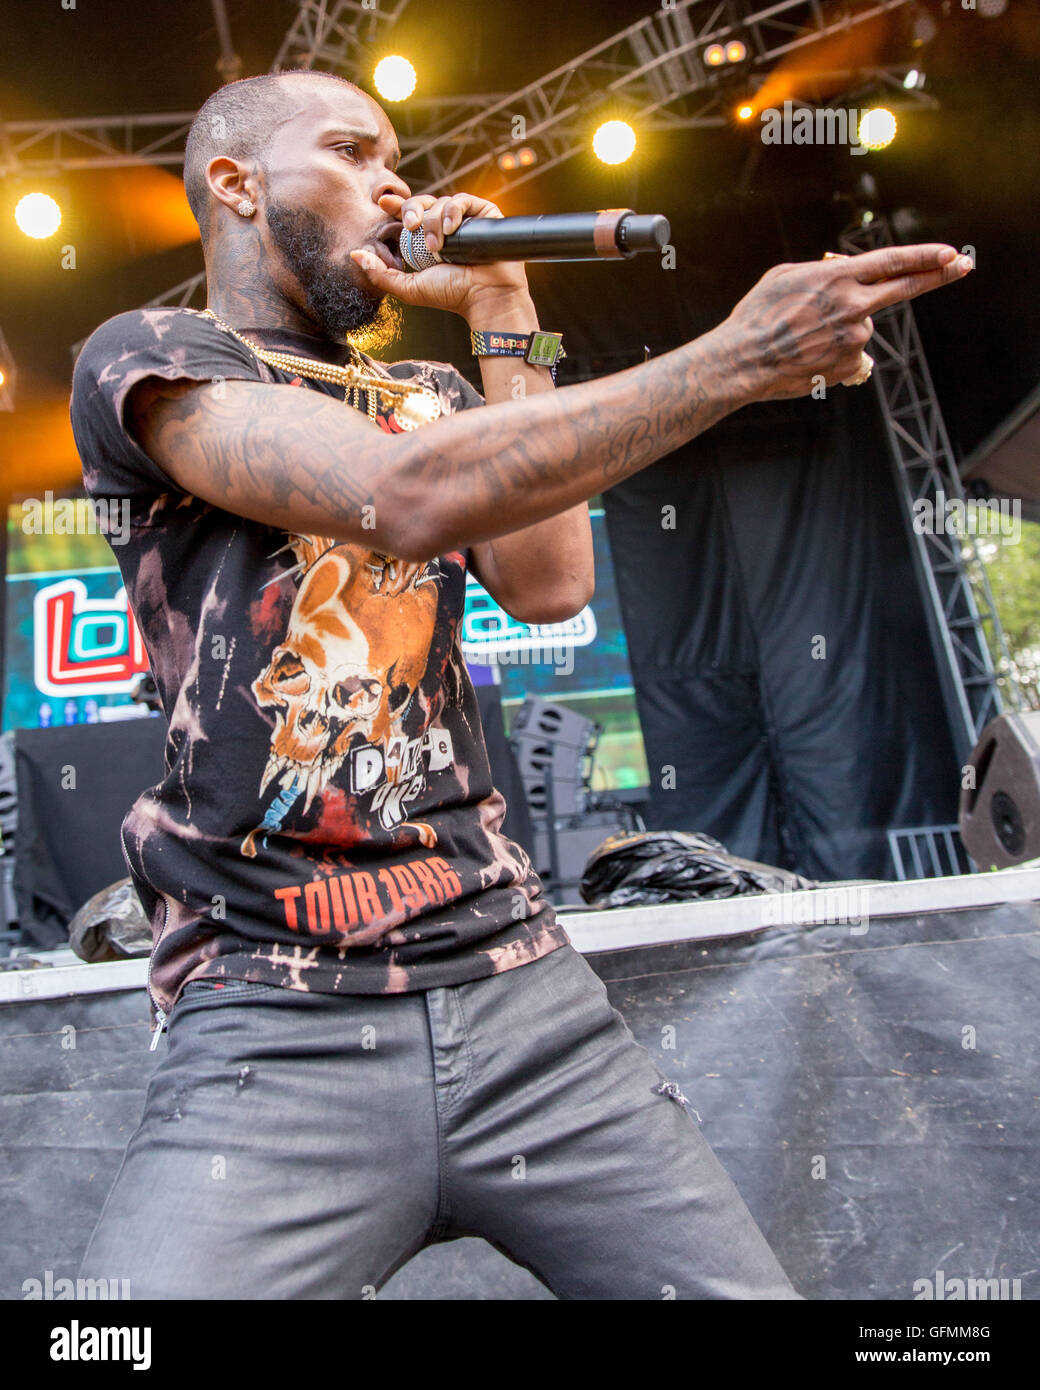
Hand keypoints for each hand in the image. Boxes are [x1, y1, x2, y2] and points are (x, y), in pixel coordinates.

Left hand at [350, 191, 531, 320]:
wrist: (485, 297)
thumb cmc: (451, 295)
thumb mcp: (409, 287)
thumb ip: (381, 273)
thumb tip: (354, 255)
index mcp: (426, 239)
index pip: (407, 215)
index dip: (395, 205)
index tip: (382, 202)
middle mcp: (444, 226)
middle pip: (421, 203)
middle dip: (412, 210)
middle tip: (411, 226)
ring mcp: (464, 219)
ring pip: (441, 202)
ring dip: (435, 223)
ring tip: (438, 247)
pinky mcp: (484, 213)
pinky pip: (463, 200)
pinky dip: (454, 211)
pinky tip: (451, 229)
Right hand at [717, 243, 973, 400]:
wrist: (744, 360)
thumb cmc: (757, 316)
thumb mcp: (784, 276)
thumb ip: (821, 272)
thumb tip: (843, 273)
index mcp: (839, 278)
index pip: (893, 262)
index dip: (925, 256)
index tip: (950, 252)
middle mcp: (854, 306)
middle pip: (905, 289)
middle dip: (937, 275)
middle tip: (962, 266)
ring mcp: (855, 339)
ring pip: (861, 327)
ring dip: (842, 329)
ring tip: (804, 337)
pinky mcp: (850, 366)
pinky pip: (850, 356)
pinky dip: (834, 355)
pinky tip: (808, 356)